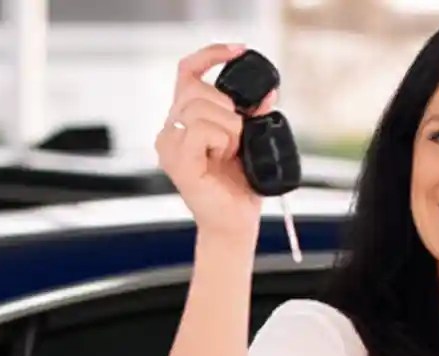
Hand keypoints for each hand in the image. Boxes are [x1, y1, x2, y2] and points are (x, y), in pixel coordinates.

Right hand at [154, 43, 278, 244]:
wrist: (235, 221)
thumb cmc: (239, 186)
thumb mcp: (250, 139)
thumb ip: (254, 114)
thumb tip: (268, 94)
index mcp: (185, 120)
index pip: (187, 71)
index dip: (210, 55)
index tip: (237, 50)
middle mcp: (171, 130)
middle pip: (198, 90)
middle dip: (228, 109)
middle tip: (237, 139)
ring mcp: (170, 146)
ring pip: (201, 109)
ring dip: (229, 128)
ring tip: (230, 152)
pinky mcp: (177, 161)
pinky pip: (201, 130)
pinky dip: (221, 140)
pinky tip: (222, 157)